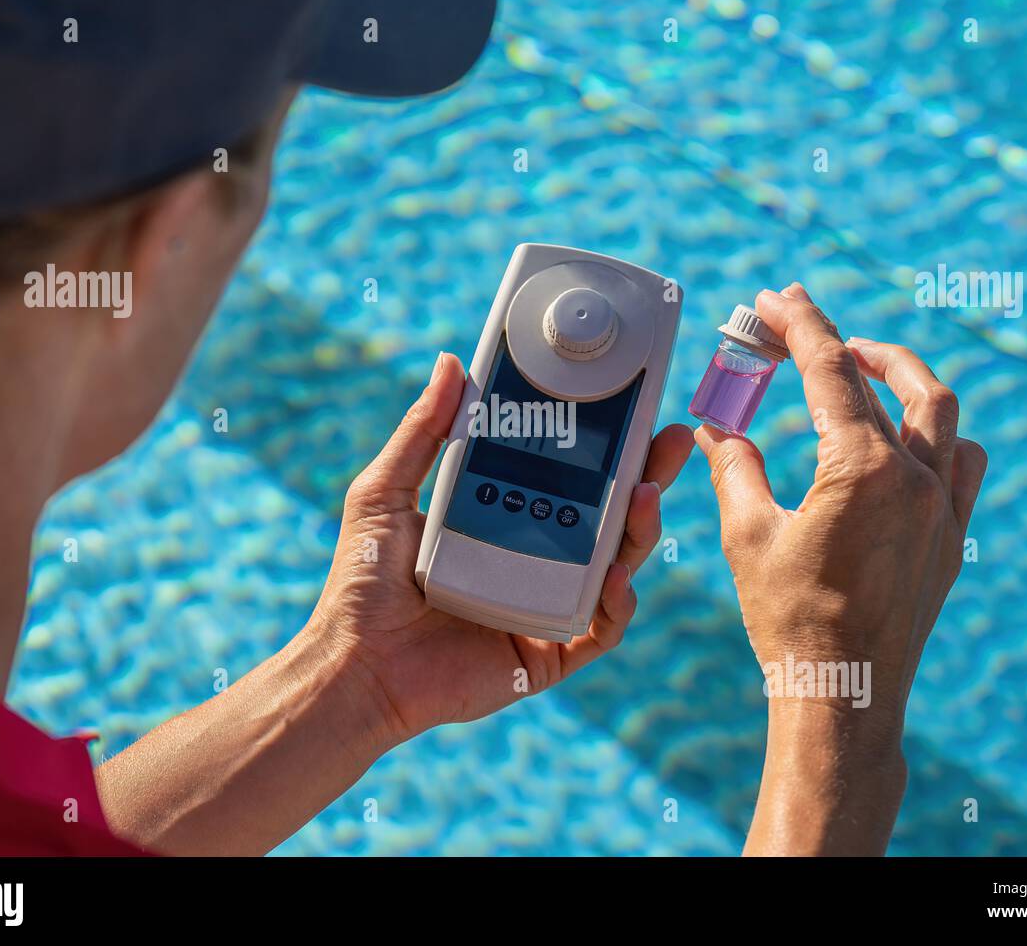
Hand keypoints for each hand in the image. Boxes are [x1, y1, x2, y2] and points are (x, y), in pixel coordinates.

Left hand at [310, 351, 693, 746]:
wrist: (356, 663)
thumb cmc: (363, 581)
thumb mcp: (387, 491)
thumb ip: (422, 430)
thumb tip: (451, 364)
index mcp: (502, 517)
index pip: (565, 475)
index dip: (602, 444)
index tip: (628, 406)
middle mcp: (531, 558)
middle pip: (606, 515)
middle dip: (646, 477)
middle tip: (670, 439)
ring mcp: (544, 605)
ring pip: (615, 565)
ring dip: (640, 531)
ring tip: (647, 495)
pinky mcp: (548, 653)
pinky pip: (600, 629)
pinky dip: (616, 604)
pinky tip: (615, 576)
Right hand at [695, 283, 986, 854]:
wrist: (842, 693)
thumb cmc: (789, 617)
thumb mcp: (747, 534)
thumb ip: (734, 467)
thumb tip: (715, 429)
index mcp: (860, 468)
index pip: (829, 371)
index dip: (800, 325)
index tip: (777, 297)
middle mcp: (916, 479)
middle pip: (904, 380)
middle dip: (860, 347)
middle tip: (817, 338)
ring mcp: (944, 510)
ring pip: (946, 418)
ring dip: (907, 385)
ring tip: (866, 379)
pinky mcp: (951, 541)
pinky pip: (964, 467)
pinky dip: (938, 439)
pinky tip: (904, 446)